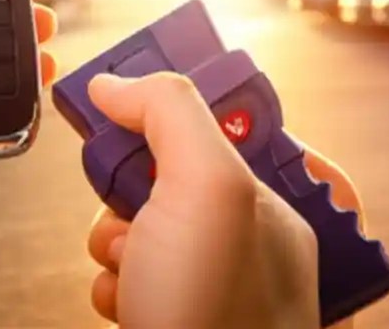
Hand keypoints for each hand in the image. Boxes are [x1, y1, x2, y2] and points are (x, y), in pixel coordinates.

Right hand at [83, 72, 365, 328]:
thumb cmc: (217, 317)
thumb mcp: (203, 189)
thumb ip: (168, 115)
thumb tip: (117, 83)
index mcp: (275, 203)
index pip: (228, 127)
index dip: (178, 116)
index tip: (134, 111)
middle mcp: (248, 242)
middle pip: (169, 173)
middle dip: (133, 188)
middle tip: (135, 208)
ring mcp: (209, 285)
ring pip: (139, 226)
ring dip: (114, 241)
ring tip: (131, 267)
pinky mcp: (171, 317)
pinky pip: (127, 277)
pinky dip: (113, 285)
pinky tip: (124, 303)